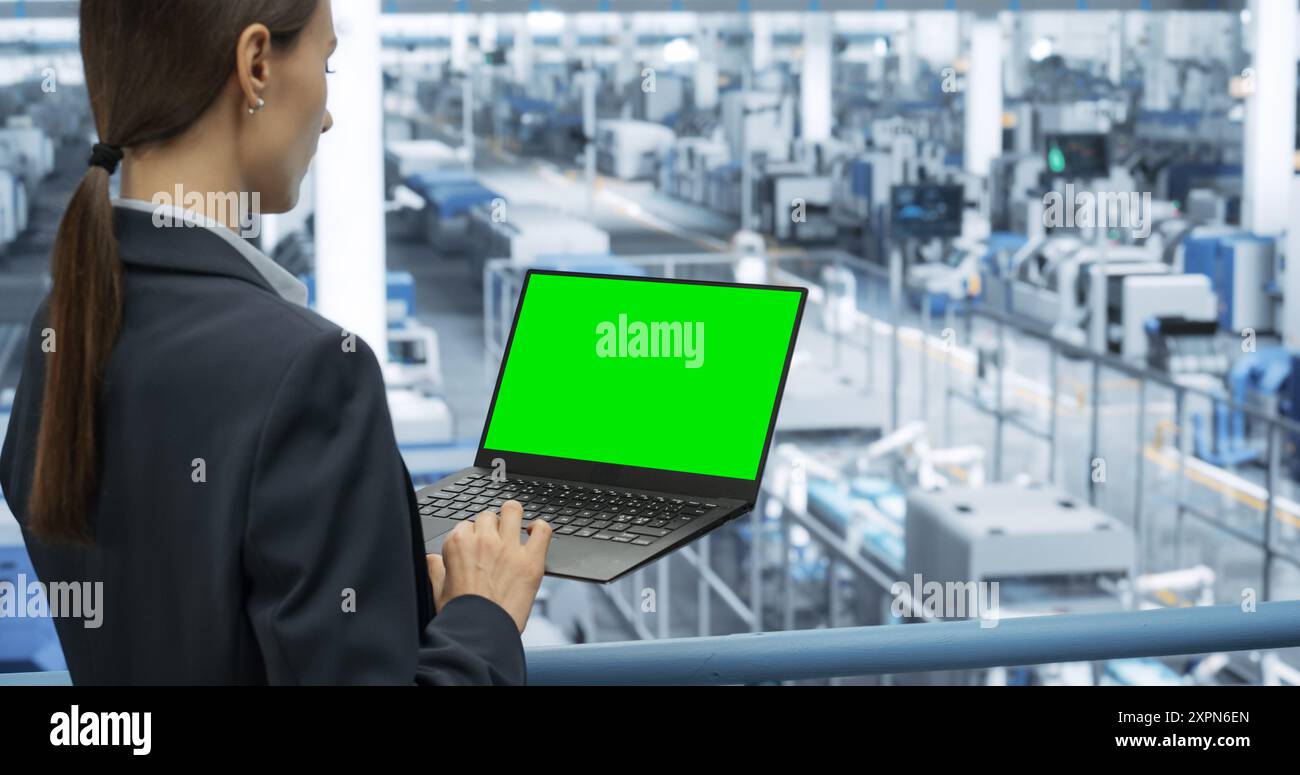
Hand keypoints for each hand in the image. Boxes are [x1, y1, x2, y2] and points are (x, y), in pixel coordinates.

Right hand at [425, 500, 549, 632]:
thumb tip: (433, 559)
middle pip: (488, 516)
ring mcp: (509, 548)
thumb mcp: (438, 590)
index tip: (476, 547)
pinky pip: (542, 530)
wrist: (480, 635)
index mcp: (458, 544)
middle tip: (494, 542)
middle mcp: (483, 540)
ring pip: (512, 510)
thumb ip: (435, 569)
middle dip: (490, 527)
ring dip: (512, 517)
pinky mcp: (531, 560)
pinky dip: (540, 527)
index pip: (466, 525)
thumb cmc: (460, 616)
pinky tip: (535, 533)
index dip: (472, 536)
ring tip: (515, 528)